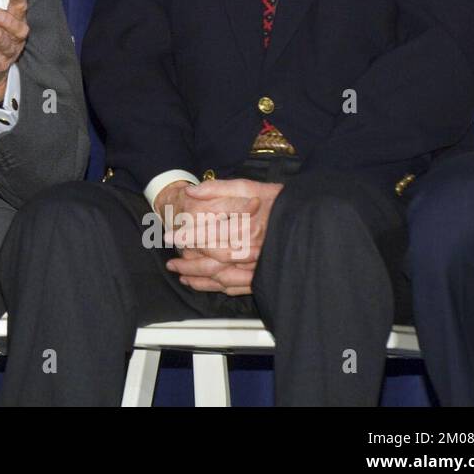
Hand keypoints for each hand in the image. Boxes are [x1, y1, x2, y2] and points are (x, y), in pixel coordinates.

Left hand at [161, 178, 281, 294]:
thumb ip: (217, 189)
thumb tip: (191, 192)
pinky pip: (237, 287)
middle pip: (213, 261)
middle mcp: (252, 248)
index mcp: (245, 226)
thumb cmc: (275, 198)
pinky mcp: (263, 274)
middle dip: (189, 264)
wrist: (305, 215)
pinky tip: (205, 284)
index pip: (209, 234)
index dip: (187, 237)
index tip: (168, 238)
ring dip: (200, 280)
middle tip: (170, 264)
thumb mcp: (247, 186)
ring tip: (182, 276)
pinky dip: (218, 288)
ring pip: (223, 278)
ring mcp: (259, 265)